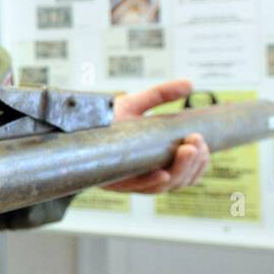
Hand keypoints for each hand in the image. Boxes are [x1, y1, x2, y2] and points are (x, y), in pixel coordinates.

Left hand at [101, 79, 210, 193]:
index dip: (200, 162)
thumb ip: (161, 95)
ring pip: (164, 187)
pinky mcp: (111, 183)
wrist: (70, 123)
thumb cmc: (104, 118)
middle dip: (193, 163)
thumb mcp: (136, 104)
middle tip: (196, 143)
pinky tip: (162, 173)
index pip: (187, 171)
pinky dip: (153, 182)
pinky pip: (136, 188)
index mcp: (156, 161)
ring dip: (180, 170)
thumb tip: (190, 84)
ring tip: (187, 150)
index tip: (203, 141)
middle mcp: (145, 174)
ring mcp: (129, 180)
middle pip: (179, 180)